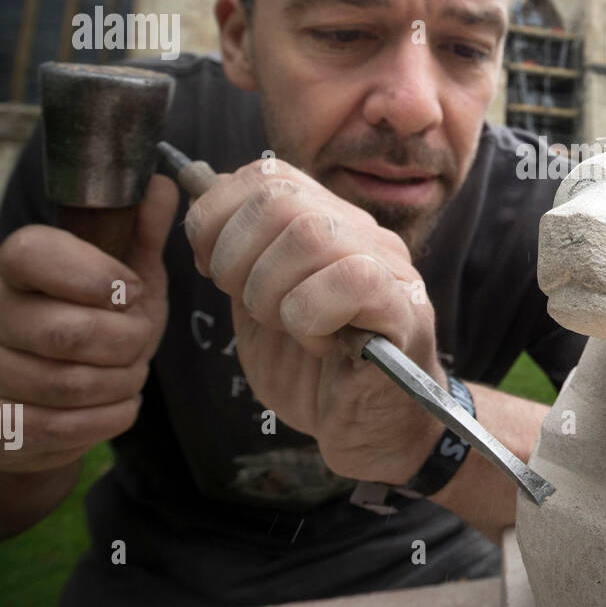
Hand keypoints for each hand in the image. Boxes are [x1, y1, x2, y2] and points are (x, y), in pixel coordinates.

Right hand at [0, 176, 177, 472]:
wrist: (38, 400)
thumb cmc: (89, 327)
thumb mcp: (125, 278)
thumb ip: (140, 234)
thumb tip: (160, 185)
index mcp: (12, 263)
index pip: (38, 254)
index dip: (98, 277)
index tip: (131, 293)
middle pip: (66, 331)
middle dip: (125, 345)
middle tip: (138, 346)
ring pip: (67, 384)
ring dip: (120, 385)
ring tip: (127, 376)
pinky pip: (55, 426)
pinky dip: (104, 420)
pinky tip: (113, 406)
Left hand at [182, 158, 444, 483]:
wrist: (371, 432)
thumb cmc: (315, 374)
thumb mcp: (257, 309)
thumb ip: (237, 260)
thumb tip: (201, 205)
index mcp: (324, 222)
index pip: (265, 174)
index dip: (216, 216)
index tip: (209, 266)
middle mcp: (360, 232)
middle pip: (279, 198)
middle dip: (234, 256)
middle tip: (245, 303)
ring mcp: (388, 266)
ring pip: (310, 235)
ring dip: (271, 291)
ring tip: (286, 327)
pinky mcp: (404, 308)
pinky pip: (349, 282)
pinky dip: (311, 318)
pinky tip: (322, 346)